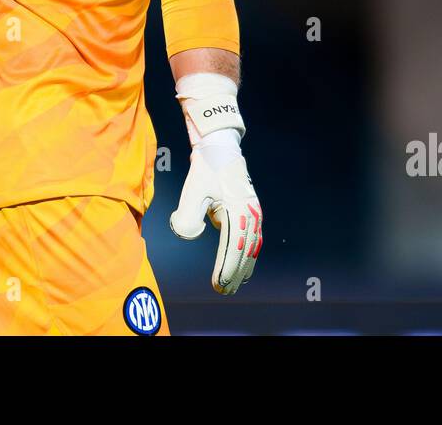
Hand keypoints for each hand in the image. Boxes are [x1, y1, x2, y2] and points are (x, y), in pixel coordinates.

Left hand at [169, 131, 262, 294]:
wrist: (220, 149)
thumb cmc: (204, 171)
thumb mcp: (192, 192)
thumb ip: (188, 216)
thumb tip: (191, 236)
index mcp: (237, 212)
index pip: (233, 248)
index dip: (226, 269)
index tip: (217, 285)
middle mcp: (250, 215)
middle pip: (245, 252)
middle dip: (235, 274)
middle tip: (224, 291)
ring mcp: (254, 213)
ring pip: (252, 248)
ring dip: (243, 267)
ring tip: (233, 285)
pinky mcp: (252, 212)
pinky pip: (253, 239)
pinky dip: (250, 255)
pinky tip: (245, 266)